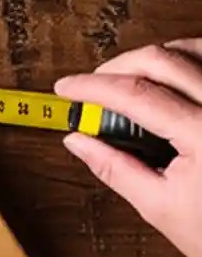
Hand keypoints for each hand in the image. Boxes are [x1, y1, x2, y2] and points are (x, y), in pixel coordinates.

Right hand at [55, 39, 201, 256]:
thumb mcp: (160, 207)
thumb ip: (114, 168)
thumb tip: (77, 141)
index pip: (135, 95)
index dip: (92, 87)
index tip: (66, 88)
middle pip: (161, 59)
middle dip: (118, 66)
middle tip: (94, 85)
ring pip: (195, 49)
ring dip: (157, 56)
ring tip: (133, 78)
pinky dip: (190, 59)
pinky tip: (175, 76)